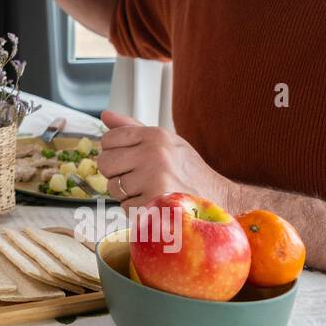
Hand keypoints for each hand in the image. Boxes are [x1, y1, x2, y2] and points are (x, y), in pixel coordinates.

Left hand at [96, 110, 238, 210]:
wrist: (220, 198)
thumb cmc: (188, 170)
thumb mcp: (166, 141)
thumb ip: (133, 129)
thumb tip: (105, 115)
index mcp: (155, 135)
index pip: (108, 139)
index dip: (112, 152)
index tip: (126, 159)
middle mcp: (154, 154)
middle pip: (105, 163)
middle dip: (115, 173)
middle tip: (134, 177)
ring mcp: (154, 180)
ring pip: (113, 188)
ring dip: (126, 194)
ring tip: (149, 190)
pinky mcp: (155, 204)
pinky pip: (126, 207)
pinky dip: (137, 210)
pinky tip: (155, 203)